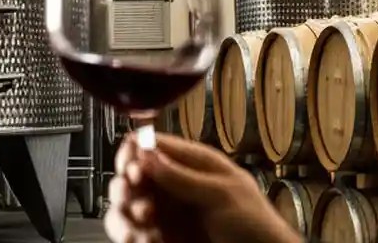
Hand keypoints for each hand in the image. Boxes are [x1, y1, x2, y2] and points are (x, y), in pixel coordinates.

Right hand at [104, 132, 300, 242]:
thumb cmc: (254, 224)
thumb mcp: (221, 195)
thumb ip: (182, 176)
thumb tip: (146, 153)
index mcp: (191, 162)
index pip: (149, 145)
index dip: (133, 154)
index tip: (133, 171)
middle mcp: (172, 184)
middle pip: (129, 175)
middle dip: (126, 190)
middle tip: (143, 207)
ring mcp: (165, 212)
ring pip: (123, 207)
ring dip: (127, 218)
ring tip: (147, 233)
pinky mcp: (160, 236)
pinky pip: (132, 233)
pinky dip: (132, 237)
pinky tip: (150, 242)